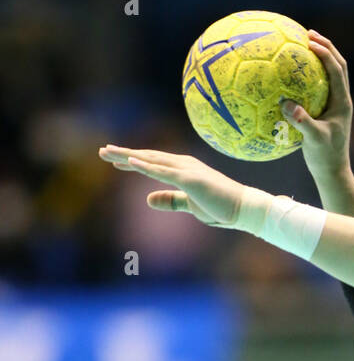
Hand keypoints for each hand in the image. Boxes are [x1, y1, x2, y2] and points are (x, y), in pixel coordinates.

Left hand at [98, 146, 243, 225]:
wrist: (244, 209)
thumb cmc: (220, 207)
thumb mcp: (189, 205)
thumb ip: (169, 201)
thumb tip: (146, 200)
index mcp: (183, 169)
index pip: (153, 163)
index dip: (133, 161)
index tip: (115, 160)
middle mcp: (182, 164)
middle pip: (148, 157)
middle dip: (123, 154)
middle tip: (102, 151)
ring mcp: (186, 169)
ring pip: (151, 160)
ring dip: (128, 155)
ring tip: (108, 152)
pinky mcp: (190, 179)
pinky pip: (163, 171)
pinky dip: (146, 166)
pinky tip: (130, 161)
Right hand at [281, 29, 352, 179]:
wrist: (333, 172)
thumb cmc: (324, 157)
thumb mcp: (312, 139)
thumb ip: (302, 121)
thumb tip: (286, 103)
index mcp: (342, 102)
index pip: (337, 69)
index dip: (325, 52)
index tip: (308, 41)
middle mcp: (342, 100)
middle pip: (338, 64)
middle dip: (325, 46)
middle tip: (308, 33)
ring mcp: (336, 104)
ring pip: (332, 73)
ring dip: (321, 57)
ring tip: (304, 45)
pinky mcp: (329, 110)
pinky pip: (321, 85)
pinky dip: (312, 74)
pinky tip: (296, 72)